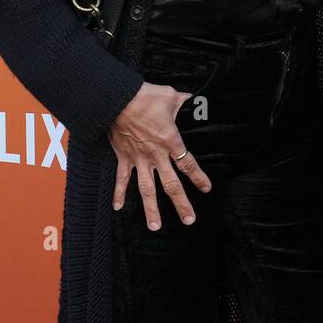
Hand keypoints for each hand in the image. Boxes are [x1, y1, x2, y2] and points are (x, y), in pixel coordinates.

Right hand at [109, 82, 212, 230]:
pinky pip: (121, 179)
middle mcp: (156, 155)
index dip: (198, 177)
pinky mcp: (123, 157)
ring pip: (146, 189)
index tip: (206, 188)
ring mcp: (138, 159)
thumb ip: (183, 101)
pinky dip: (118, 193)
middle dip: (181, 204)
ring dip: (151, 209)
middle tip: (189, 220)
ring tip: (155, 226)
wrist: (116, 100)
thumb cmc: (145, 97)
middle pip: (171, 184)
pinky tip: (117, 208)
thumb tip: (193, 97)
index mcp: (170, 141)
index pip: (188, 163)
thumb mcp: (170, 96)